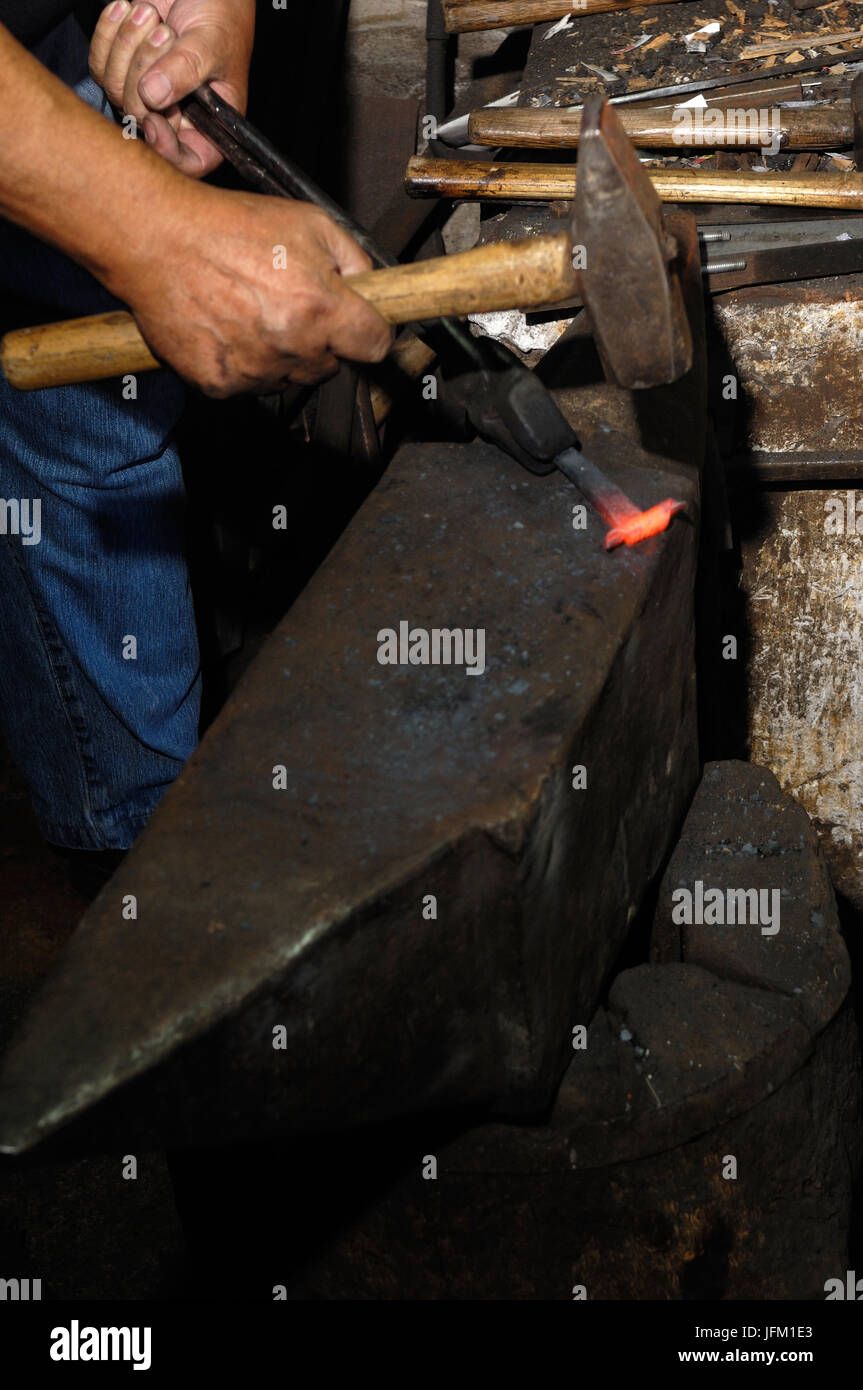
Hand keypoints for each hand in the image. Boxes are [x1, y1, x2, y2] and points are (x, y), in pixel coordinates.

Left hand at [89, 0, 254, 175]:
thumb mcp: (212, 41)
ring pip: (115, 90)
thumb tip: (153, 96)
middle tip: (164, 33)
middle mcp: (177, 115)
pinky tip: (127, 9)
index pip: (188, 162)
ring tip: (150, 15)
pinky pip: (98, 65)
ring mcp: (146, 94)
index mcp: (211, 123)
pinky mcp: (121, 69)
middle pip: (141, 119)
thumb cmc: (222, 12)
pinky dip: (108, 33)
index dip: (167, 150)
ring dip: (128, 45)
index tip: (155, 119)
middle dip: (144, 69)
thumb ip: (186, 70)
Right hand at [114, 186, 393, 394]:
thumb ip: (354, 260)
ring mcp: (255, 371)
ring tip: (252, 312)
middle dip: (320, 340)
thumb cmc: (229, 227)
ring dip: (282, 356)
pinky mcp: (220, 384)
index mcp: (321, 307)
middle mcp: (292, 347)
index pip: (375, 345)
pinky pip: (249, 385)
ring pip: (290, 379)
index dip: (369, 332)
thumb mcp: (308, 222)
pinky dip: (244, 364)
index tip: (358, 326)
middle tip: (289, 304)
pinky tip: (229, 328)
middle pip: (331, 366)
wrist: (158, 240)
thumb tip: (370, 290)